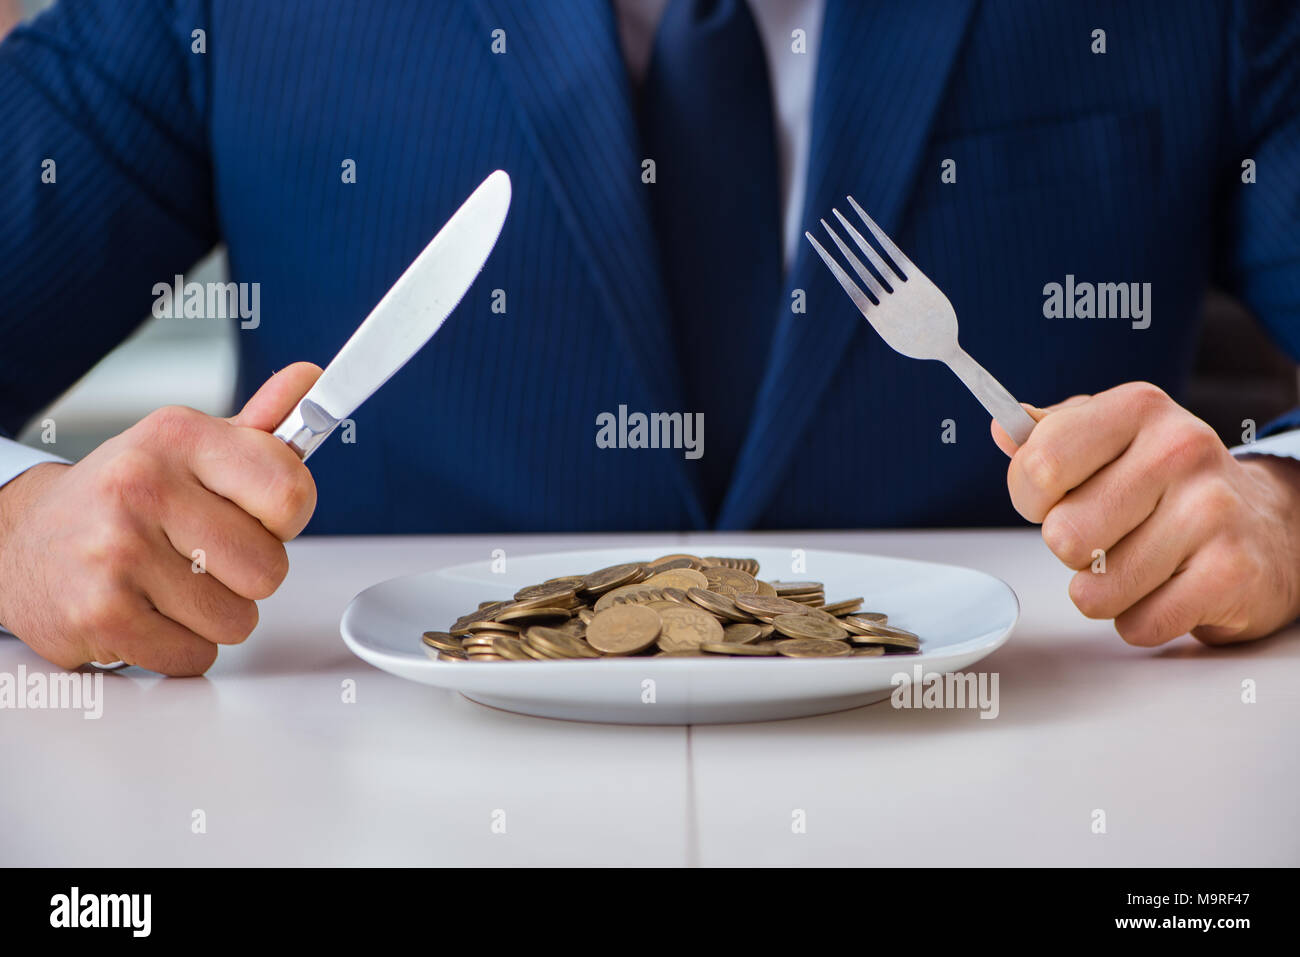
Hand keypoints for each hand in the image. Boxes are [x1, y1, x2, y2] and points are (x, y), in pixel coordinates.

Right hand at [0, 363, 321, 673]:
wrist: (21, 540)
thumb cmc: (122, 497)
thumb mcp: (188, 448)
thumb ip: (259, 427)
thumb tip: (310, 382)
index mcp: (178, 436)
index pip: (289, 491)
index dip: (288, 518)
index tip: (263, 517)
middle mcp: (144, 486)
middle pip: (269, 569)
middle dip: (247, 575)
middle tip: (203, 556)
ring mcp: (118, 551)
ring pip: (237, 620)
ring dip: (213, 615)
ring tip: (171, 585)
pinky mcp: (101, 614)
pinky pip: (194, 656)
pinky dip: (179, 647)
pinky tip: (147, 612)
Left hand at [992, 382, 1299, 646]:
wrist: (1268, 526)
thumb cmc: (1169, 484)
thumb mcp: (1112, 440)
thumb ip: (1053, 435)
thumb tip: (1003, 429)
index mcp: (1138, 409)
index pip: (1038, 466)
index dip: (1030, 499)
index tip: (1054, 501)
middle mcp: (1180, 449)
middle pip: (1062, 535)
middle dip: (1070, 549)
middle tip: (1107, 536)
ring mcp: (1211, 511)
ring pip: (1094, 590)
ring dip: (1102, 591)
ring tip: (1138, 564)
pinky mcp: (1231, 572)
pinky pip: (1137, 624)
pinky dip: (1139, 620)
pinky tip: (1166, 590)